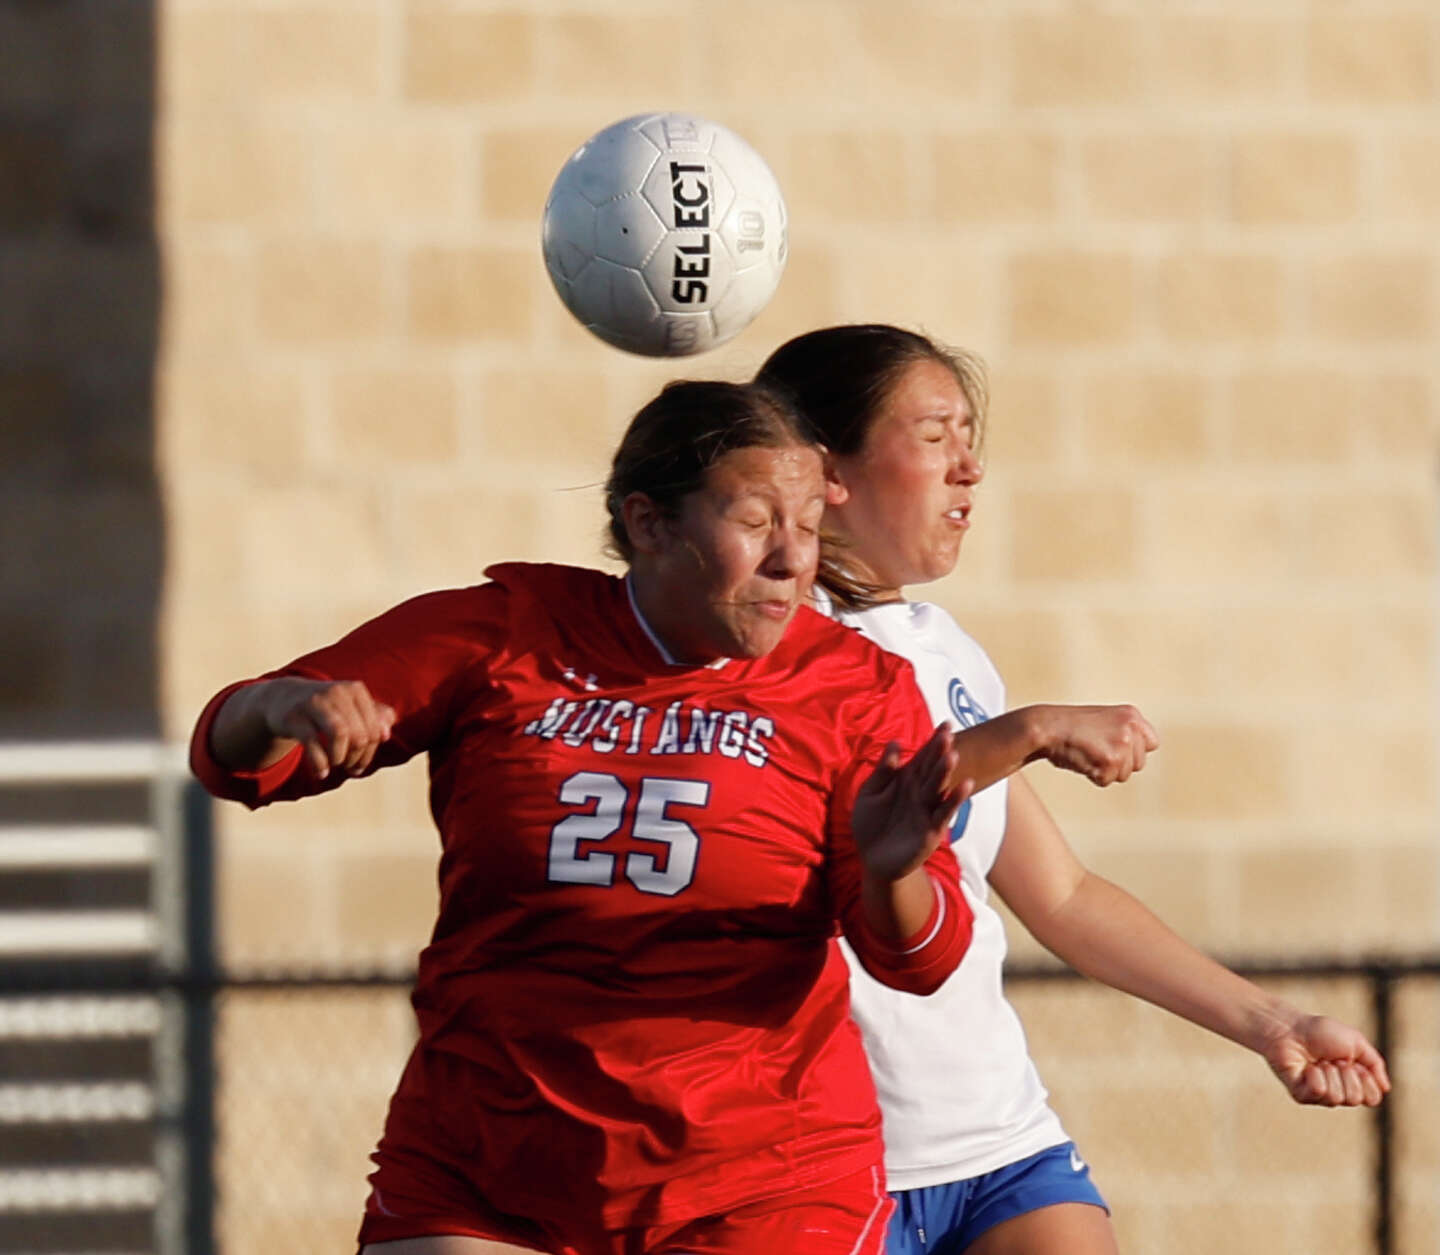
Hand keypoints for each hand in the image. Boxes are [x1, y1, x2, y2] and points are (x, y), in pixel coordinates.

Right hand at [257, 678, 396, 779]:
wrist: (284, 697)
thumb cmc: (327, 708)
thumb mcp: (352, 707)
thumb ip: (376, 717)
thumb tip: (386, 734)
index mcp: (355, 690)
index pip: (374, 729)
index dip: (370, 753)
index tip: (360, 764)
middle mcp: (336, 692)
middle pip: (359, 734)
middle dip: (356, 758)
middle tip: (348, 767)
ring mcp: (314, 702)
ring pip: (340, 734)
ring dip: (340, 758)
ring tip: (335, 765)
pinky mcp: (294, 717)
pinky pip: (312, 743)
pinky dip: (320, 763)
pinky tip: (321, 773)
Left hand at [852, 726, 973, 881]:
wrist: (872, 859)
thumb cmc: (871, 823)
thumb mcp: (870, 793)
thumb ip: (883, 770)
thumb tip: (896, 742)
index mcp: (906, 781)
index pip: (923, 757)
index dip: (934, 741)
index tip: (946, 724)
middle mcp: (920, 793)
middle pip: (932, 769)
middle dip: (940, 752)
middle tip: (948, 733)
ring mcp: (927, 811)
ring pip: (938, 788)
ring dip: (945, 773)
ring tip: (953, 756)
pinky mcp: (931, 831)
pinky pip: (943, 813)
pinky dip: (953, 801)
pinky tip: (963, 786)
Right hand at [1036, 704, 1157, 785]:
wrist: (1046, 726)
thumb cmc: (1070, 726)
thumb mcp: (1104, 721)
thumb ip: (1124, 734)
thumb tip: (1138, 761)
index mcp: (1132, 715)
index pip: (1151, 744)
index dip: (1132, 751)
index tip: (1113, 747)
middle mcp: (1131, 728)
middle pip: (1138, 764)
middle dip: (1117, 763)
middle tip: (1094, 749)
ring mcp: (1122, 745)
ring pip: (1123, 775)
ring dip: (1104, 770)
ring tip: (1086, 752)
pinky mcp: (1110, 762)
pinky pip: (1106, 781)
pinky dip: (1091, 776)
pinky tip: (1081, 759)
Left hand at [1262, 1014, 1390, 1106]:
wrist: (1290, 1028)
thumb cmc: (1320, 1033)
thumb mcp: (1356, 1042)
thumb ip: (1375, 1064)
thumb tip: (1386, 1088)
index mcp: (1353, 1082)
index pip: (1372, 1099)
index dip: (1366, 1079)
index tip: (1354, 1062)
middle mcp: (1338, 1092)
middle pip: (1355, 1099)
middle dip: (1346, 1074)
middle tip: (1332, 1059)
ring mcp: (1319, 1096)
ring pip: (1337, 1097)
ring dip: (1329, 1072)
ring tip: (1318, 1061)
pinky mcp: (1301, 1095)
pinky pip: (1318, 1092)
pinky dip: (1314, 1074)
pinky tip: (1306, 1067)